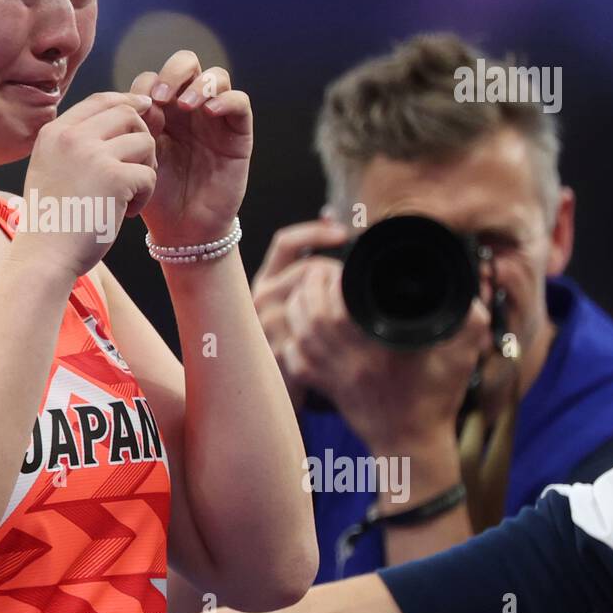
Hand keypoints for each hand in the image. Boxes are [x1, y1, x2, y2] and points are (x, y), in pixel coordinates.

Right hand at [10, 91, 157, 279]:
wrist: (45, 257)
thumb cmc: (53, 222)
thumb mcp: (51, 169)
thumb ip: (74, 144)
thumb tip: (118, 119)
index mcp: (54, 133)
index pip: (100, 100)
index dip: (126, 103)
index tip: (144, 113)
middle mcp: (71, 137)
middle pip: (127, 114)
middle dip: (142, 138)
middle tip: (137, 170)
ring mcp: (92, 155)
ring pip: (145, 142)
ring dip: (146, 168)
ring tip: (129, 195)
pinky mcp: (114, 177)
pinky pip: (149, 174)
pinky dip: (144, 196)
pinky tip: (127, 213)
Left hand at [129, 50, 251, 246]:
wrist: (182, 229)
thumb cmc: (154, 196)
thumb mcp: (135, 159)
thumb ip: (132, 129)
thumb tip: (129, 102)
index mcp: (159, 112)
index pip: (153, 78)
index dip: (143, 88)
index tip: (134, 112)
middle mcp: (188, 110)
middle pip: (186, 64)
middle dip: (172, 73)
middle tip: (160, 97)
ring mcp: (215, 118)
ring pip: (215, 75)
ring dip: (198, 84)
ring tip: (185, 106)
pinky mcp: (237, 133)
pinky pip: (240, 102)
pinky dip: (226, 99)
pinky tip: (210, 112)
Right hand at [251, 217, 352, 406]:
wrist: (268, 395)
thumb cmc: (290, 343)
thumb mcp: (293, 303)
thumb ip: (307, 269)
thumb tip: (333, 217)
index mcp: (263, 281)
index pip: (287, 242)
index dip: (316, 231)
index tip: (345, 233)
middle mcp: (258, 299)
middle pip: (308, 268)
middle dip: (338, 275)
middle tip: (354, 290)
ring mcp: (266, 327)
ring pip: (315, 299)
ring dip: (340, 303)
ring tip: (351, 317)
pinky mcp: (278, 352)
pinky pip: (318, 333)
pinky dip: (339, 331)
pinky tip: (347, 337)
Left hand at [283, 262, 492, 452]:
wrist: (412, 444)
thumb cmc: (437, 399)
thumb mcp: (462, 357)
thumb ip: (470, 322)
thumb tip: (467, 293)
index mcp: (382, 349)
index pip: (344, 308)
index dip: (339, 283)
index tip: (348, 271)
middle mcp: (352, 361)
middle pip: (313, 316)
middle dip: (313, 287)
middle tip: (324, 272)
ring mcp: (333, 375)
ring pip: (300, 334)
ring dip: (300, 308)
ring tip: (311, 291)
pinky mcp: (324, 386)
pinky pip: (295, 362)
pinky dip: (291, 342)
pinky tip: (302, 329)